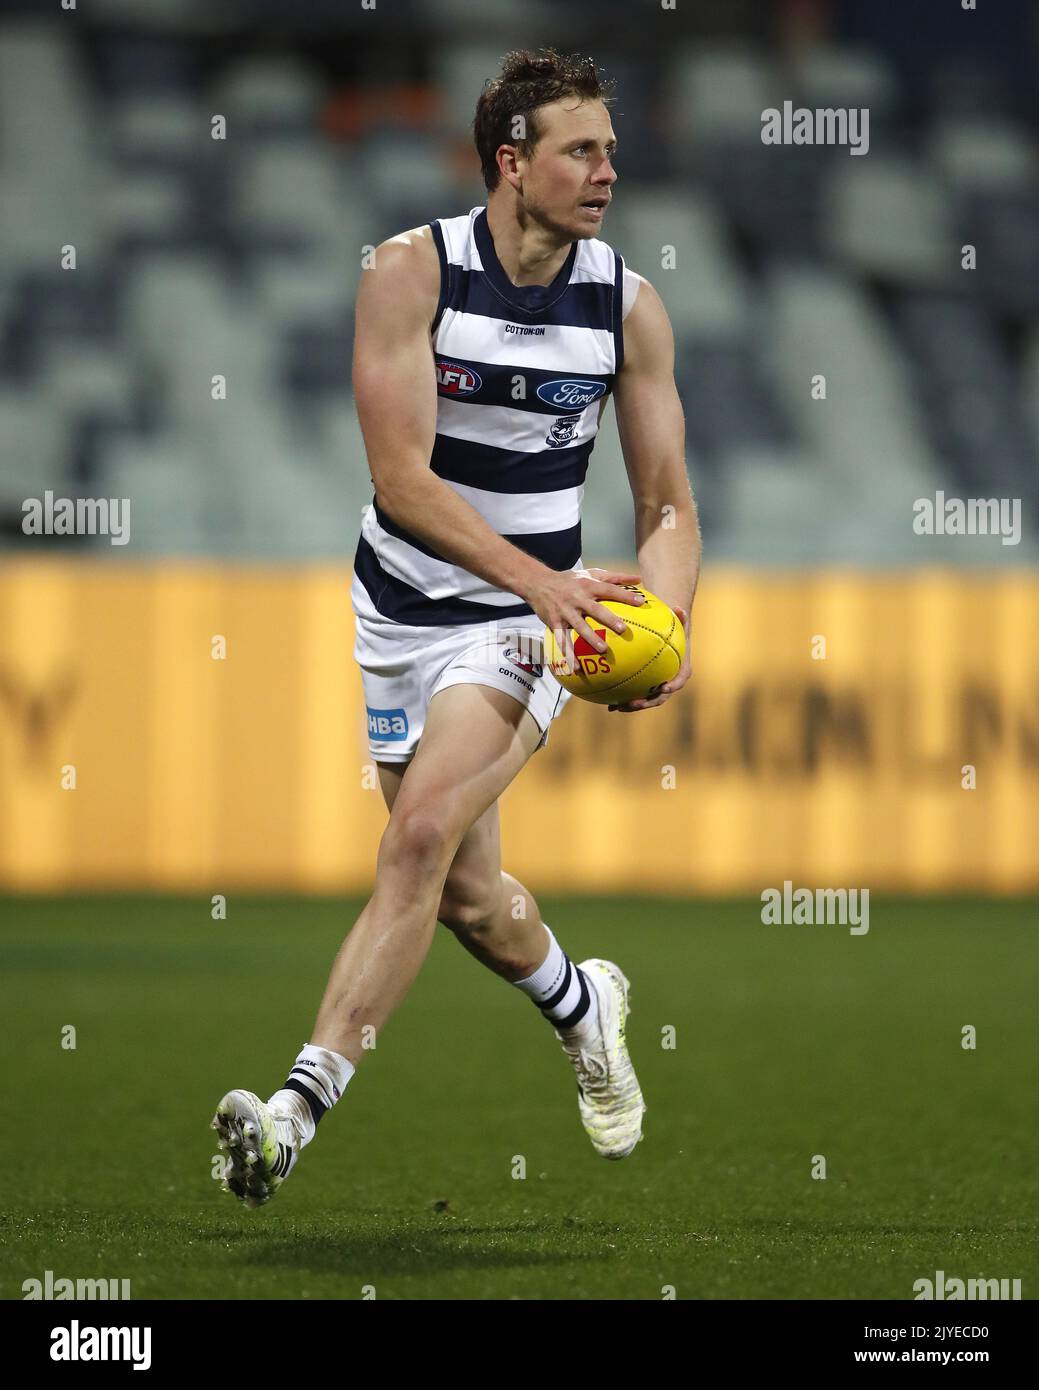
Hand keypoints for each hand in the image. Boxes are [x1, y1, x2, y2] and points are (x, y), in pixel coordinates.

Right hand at [524, 565, 646, 672]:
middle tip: (623, 629)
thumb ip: (615, 577)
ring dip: (590, 638)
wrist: (537, 583)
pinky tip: (575, 667)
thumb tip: (638, 579)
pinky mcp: (555, 623)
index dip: (625, 595)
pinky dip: (568, 654)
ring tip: (603, 649)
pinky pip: (562, 640)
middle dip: (608, 619)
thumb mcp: (591, 573)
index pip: (609, 590)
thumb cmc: (570, 580)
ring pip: (579, 626)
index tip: (640, 602)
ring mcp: (565, 612)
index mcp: (588, 586)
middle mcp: (577, 598)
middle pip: (595, 609)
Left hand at [608, 603, 690, 712]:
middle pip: (659, 697)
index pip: (680, 680)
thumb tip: (679, 608)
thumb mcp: (678, 622)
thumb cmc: (673, 629)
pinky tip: (607, 702)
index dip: (673, 686)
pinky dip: (622, 700)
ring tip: (616, 706)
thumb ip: (680, 617)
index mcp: (681, 670)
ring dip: (631, 706)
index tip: (665, 687)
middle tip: (635, 702)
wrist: (667, 639)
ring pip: (644, 700)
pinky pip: (633, 695)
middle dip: (647, 703)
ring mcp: (655, 688)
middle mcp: (669, 683)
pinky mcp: (644, 688)